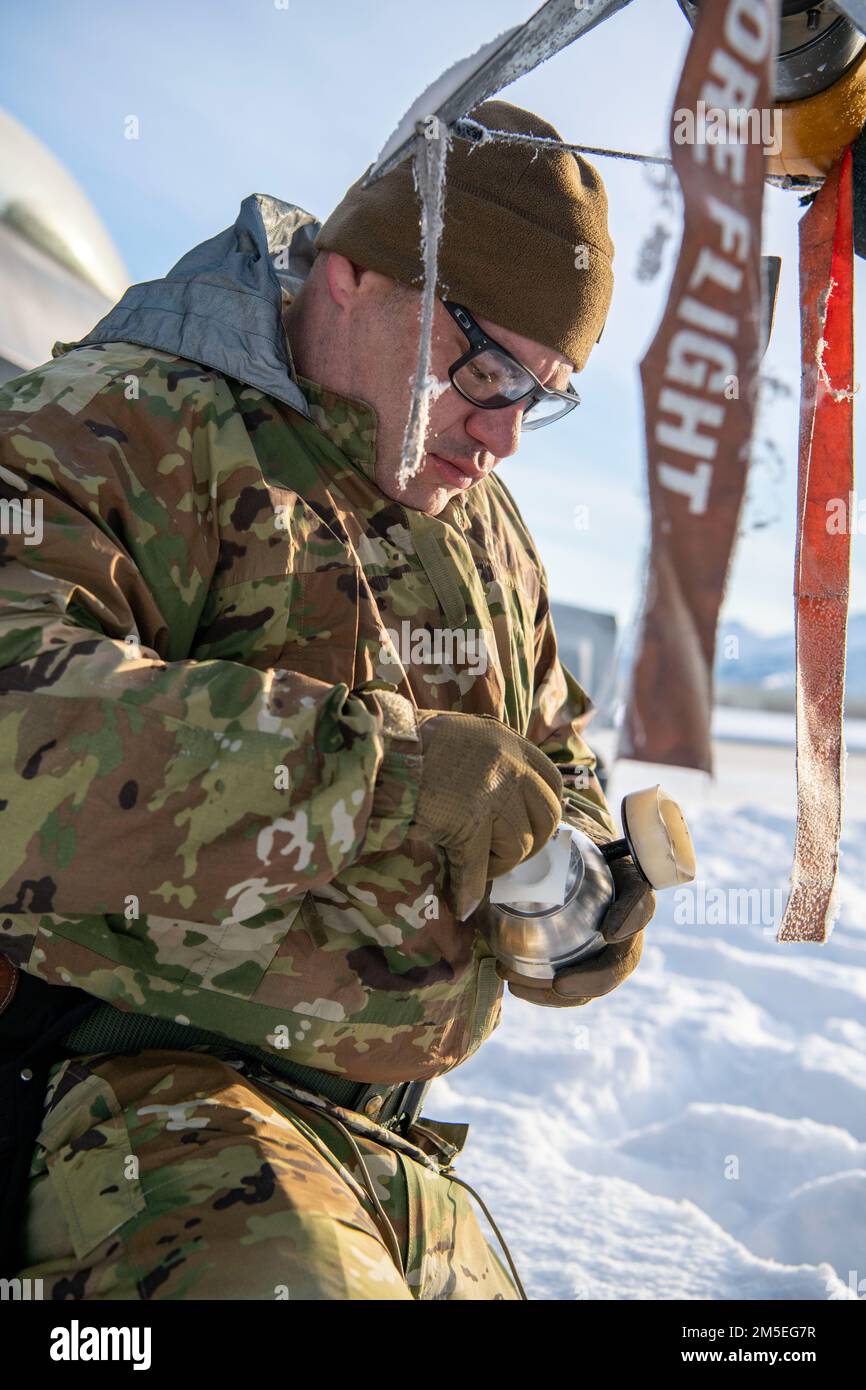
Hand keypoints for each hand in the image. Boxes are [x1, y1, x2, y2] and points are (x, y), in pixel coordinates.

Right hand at [408, 711, 562, 920]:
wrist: (378, 748)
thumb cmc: (409, 743)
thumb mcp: (462, 735)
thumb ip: (489, 758)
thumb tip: (505, 796)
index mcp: (509, 741)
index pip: (551, 781)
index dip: (543, 811)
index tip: (530, 827)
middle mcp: (509, 764)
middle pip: (546, 816)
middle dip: (529, 843)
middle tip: (502, 854)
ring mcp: (492, 793)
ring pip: (518, 846)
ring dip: (498, 864)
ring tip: (472, 865)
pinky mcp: (467, 821)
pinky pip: (476, 867)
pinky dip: (468, 889)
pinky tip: (461, 903)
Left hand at [496, 856, 653, 1006]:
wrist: (568, 859)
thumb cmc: (567, 846)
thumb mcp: (564, 836)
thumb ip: (550, 841)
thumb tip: (518, 854)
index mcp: (629, 884)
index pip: (641, 901)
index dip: (630, 918)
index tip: (609, 932)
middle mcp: (626, 923)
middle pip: (623, 961)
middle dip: (595, 979)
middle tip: (561, 984)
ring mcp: (608, 949)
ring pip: (595, 984)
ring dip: (558, 993)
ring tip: (518, 982)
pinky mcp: (585, 965)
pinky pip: (572, 989)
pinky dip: (543, 993)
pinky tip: (514, 984)